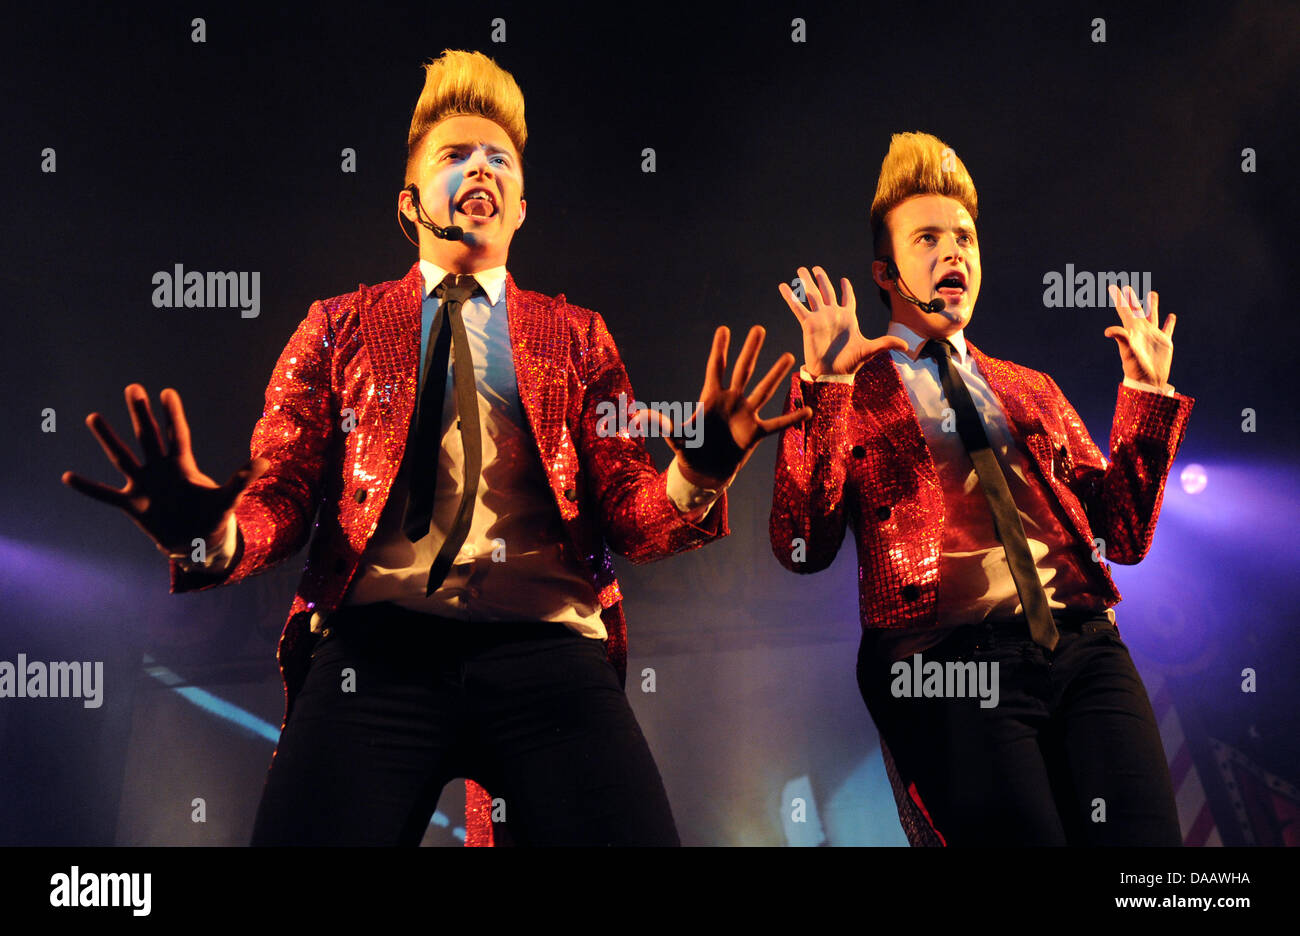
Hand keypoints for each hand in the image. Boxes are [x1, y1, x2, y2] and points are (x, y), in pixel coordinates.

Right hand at [61, 384, 267, 556]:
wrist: (197, 543)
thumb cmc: (213, 517)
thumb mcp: (229, 500)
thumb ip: (242, 480)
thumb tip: (265, 462)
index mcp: (184, 466)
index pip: (177, 435)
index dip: (172, 415)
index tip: (166, 392)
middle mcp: (161, 470)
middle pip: (149, 438)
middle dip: (141, 414)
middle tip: (133, 387)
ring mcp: (145, 485)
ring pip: (123, 458)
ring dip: (109, 439)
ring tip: (94, 417)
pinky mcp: (133, 505)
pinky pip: (106, 495)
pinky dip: (88, 488)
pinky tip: (67, 477)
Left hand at [641, 326, 810, 488]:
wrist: (704, 471)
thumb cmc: (689, 450)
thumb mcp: (675, 437)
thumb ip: (661, 424)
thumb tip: (638, 417)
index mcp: (710, 398)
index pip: (715, 367)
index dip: (720, 349)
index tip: (724, 329)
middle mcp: (731, 401)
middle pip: (743, 370)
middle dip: (751, 349)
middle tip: (759, 328)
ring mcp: (745, 415)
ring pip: (764, 390)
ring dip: (776, 374)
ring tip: (789, 355)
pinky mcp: (755, 433)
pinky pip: (777, 424)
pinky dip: (792, 418)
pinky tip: (808, 410)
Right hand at [779, 265, 907, 375]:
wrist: (832, 373)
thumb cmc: (850, 364)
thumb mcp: (871, 350)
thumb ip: (886, 343)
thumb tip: (907, 346)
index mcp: (848, 317)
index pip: (847, 299)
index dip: (845, 289)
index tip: (843, 280)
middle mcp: (833, 315)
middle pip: (826, 292)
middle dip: (821, 279)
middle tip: (815, 269)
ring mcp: (820, 318)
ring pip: (812, 295)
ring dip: (806, 282)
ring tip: (801, 270)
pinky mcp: (809, 324)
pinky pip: (798, 307)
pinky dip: (791, 297)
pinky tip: (784, 286)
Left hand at [1105, 285, 1174, 387]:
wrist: (1148, 381)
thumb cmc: (1136, 368)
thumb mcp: (1127, 351)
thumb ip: (1120, 338)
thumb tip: (1107, 331)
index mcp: (1131, 329)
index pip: (1123, 309)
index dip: (1118, 298)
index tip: (1111, 286)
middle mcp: (1142, 330)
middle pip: (1136, 309)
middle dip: (1132, 298)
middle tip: (1127, 286)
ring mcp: (1153, 335)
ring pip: (1152, 315)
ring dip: (1152, 305)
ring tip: (1152, 293)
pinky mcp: (1165, 342)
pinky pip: (1168, 329)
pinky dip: (1169, 323)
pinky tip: (1171, 316)